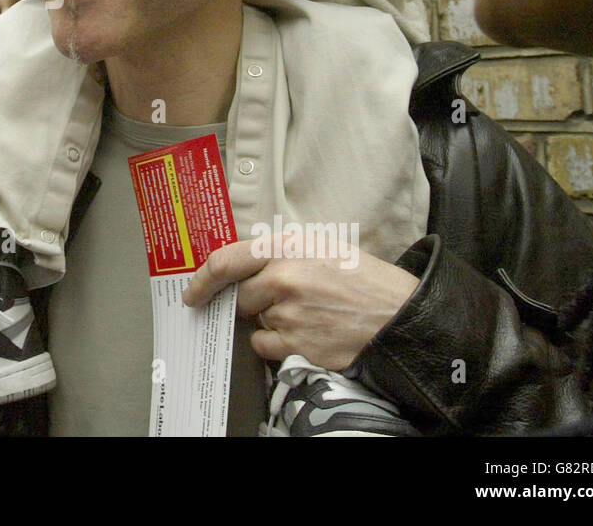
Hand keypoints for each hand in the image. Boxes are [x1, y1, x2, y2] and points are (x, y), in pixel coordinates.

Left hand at [181, 237, 418, 369]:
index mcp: (286, 247)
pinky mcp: (297, 346)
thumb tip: (240, 267)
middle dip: (254, 302)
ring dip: (271, 322)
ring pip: (255, 323)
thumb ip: (278, 253)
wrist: (400, 315)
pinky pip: (266, 347)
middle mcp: (282, 279)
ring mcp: (289, 315)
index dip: (202, 279)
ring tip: (308, 315)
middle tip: (283, 301)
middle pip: (240, 297)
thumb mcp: (320, 246)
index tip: (192, 292)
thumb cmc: (362, 279)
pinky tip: (307, 333)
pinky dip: (278, 344)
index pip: (225, 261)